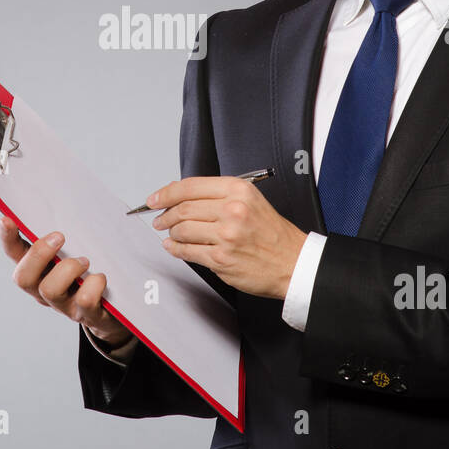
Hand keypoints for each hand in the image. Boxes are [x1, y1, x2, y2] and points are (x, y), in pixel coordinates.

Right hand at [0, 216, 132, 347]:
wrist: (117, 307)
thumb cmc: (94, 270)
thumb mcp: (77, 248)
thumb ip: (66, 234)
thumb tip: (66, 203)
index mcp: (39, 269)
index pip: (14, 254)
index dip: (8, 238)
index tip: (6, 220)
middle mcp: (43, 290)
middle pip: (23, 278)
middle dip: (39, 254)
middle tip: (60, 237)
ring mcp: (63, 305)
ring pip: (49, 290)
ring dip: (68, 268)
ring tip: (85, 261)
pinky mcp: (86, 315)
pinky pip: (84, 300)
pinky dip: (94, 283)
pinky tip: (101, 278)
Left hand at [147, 177, 307, 298]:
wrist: (294, 262)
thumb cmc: (273, 233)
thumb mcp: (250, 201)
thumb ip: (217, 195)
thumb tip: (181, 194)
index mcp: (238, 190)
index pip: (190, 186)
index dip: (166, 193)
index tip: (154, 199)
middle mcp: (232, 210)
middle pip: (182, 208)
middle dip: (164, 215)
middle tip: (159, 219)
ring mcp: (226, 235)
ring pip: (182, 230)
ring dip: (171, 233)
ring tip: (170, 233)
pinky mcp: (221, 258)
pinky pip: (187, 251)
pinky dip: (175, 249)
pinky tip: (174, 246)